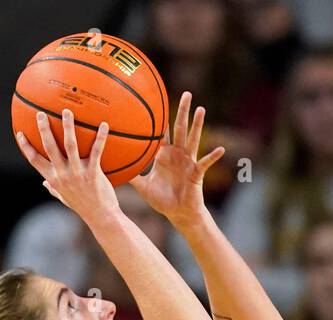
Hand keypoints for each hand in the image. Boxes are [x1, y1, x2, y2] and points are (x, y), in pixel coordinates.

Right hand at [16, 109, 119, 228]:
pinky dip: (100, 137)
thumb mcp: (64, 198)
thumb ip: (53, 189)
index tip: (19, 133)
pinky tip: (104, 124)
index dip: (26, 146)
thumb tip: (44, 184)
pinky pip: (96, 151)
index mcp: (53, 179)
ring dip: (67, 127)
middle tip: (40, 114)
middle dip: (43, 130)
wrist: (100, 217)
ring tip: (66, 111)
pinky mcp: (93, 174)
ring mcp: (77, 174)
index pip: (35, 160)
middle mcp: (62, 175)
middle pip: (49, 148)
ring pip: (70, 146)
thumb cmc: (82, 206)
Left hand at [129, 91, 223, 228]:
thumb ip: (130, 175)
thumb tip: (112, 169)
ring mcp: (188, 162)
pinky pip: (205, 163)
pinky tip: (220, 149)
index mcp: (165, 155)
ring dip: (197, 125)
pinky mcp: (197, 173)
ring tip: (201, 109)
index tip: (160, 101)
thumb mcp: (142, 186)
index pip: (163, 132)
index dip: (162, 119)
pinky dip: (212, 156)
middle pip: (181, 128)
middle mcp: (178, 154)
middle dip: (183, 111)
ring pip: (193, 139)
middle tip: (187, 93)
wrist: (177, 213)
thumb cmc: (162, 200)